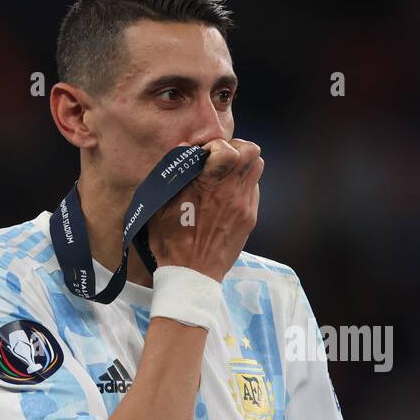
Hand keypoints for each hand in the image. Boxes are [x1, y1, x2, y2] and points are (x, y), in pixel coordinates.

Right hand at [147, 138, 263, 282]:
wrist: (192, 274)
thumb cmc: (172, 241)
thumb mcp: (161, 204)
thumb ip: (175, 174)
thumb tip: (185, 148)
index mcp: (207, 186)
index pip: (228, 150)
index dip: (218, 145)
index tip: (206, 154)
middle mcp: (231, 193)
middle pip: (252, 153)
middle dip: (237, 149)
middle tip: (221, 158)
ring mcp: (244, 206)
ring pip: (258, 168)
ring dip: (244, 165)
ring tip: (226, 174)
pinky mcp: (250, 218)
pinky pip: (254, 190)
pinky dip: (244, 185)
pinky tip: (228, 195)